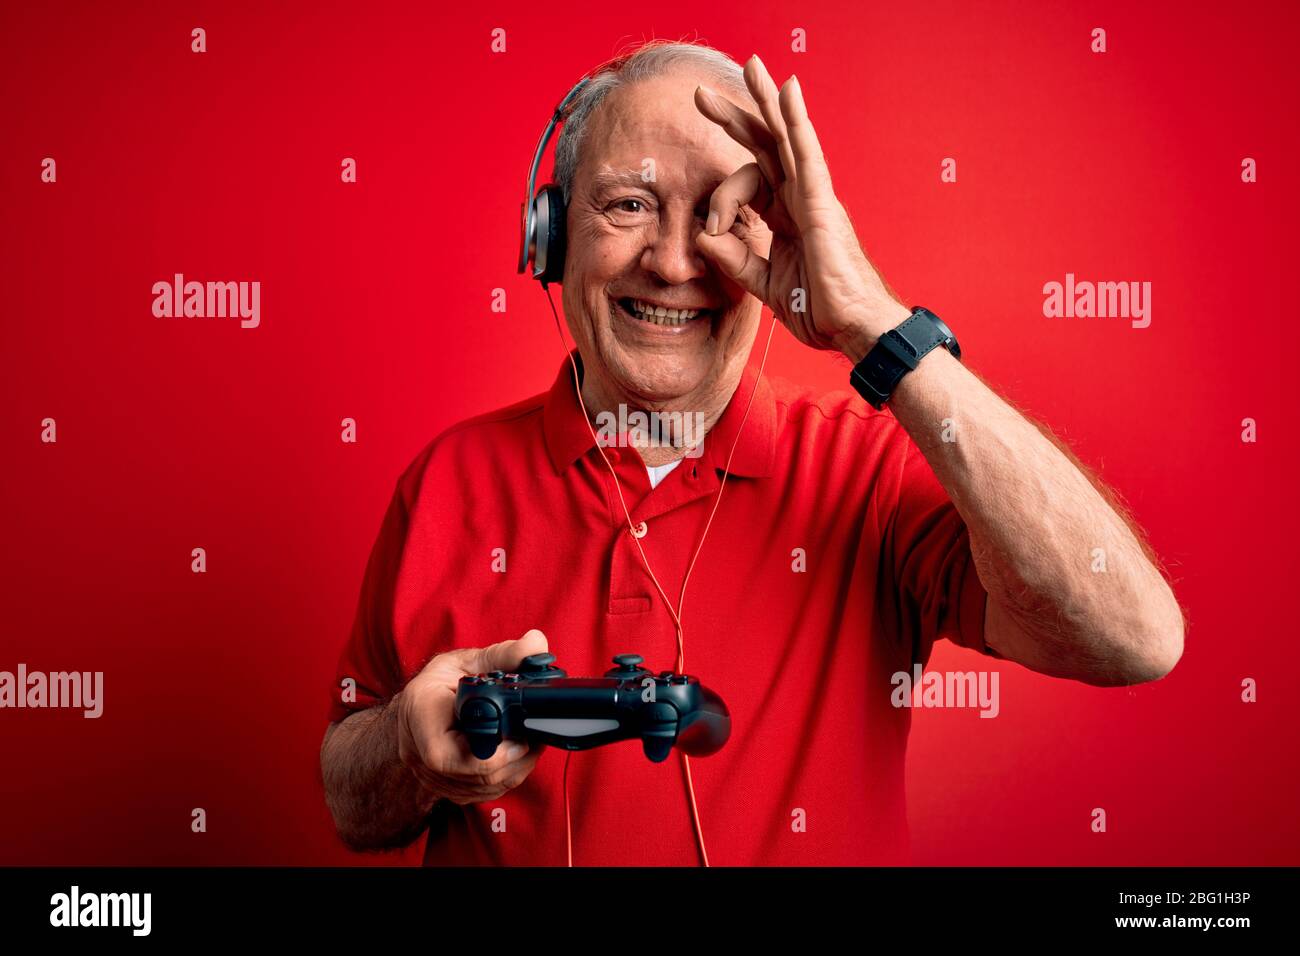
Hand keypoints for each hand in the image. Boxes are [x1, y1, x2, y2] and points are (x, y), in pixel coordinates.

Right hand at [395, 629, 548, 804]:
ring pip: (479, 788)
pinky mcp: (445, 787)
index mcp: (421, 713)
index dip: (488, 756)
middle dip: (512, 760)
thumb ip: (503, 654)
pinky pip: (479, 793)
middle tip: (535, 737)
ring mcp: (429, 774)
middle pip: (471, 775)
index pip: (446, 754)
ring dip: (512, 770)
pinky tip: (517, 758)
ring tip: (531, 744)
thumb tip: (535, 644)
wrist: (417, 707)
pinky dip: (503, 779)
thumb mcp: (467, 660)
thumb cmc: (439, 683)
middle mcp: (418, 750)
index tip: (519, 740)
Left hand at [693, 55, 910, 361]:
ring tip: (752, 66)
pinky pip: (806, 154)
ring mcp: (813, 197)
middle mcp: (800, 199)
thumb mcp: (763, 283)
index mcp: (787, 218)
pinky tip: (787, 90)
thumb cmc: (820, 310)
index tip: (711, 227)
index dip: (720, 196)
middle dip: (734, 117)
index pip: (749, 182)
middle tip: (702, 94)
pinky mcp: (821, 202)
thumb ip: (734, 259)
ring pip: (785, 138)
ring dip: (766, 101)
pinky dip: (796, 121)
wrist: (853, 328)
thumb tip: (703, 235)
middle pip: (764, 147)